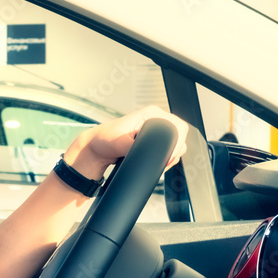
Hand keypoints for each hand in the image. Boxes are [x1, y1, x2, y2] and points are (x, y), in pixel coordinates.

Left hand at [66, 106, 188, 178]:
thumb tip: (146, 152)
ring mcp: (155, 130)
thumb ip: (134, 146)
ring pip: (176, 144)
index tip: (168, 156)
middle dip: (174, 152)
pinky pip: (168, 150)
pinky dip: (165, 158)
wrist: (96, 149)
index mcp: (151, 114)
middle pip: (180, 136)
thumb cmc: (104, 141)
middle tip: (163, 162)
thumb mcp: (120, 143)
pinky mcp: (153, 140)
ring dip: (170, 156)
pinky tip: (156, 163)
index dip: (177, 143)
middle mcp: (156, 119)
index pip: (178, 126)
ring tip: (157, 163)